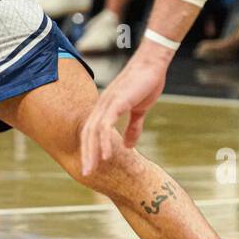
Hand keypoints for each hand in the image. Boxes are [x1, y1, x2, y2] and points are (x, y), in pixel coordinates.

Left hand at [81, 48, 169, 175]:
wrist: (153, 64)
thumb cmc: (146, 83)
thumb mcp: (139, 110)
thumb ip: (133, 127)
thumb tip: (127, 146)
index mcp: (105, 107)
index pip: (91, 131)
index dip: (89, 148)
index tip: (90, 165)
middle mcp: (102, 106)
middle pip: (87, 134)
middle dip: (86, 154)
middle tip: (86, 173)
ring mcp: (108, 103)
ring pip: (93, 132)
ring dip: (92, 152)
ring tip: (92, 169)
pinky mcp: (117, 102)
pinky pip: (106, 125)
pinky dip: (104, 141)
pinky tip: (106, 155)